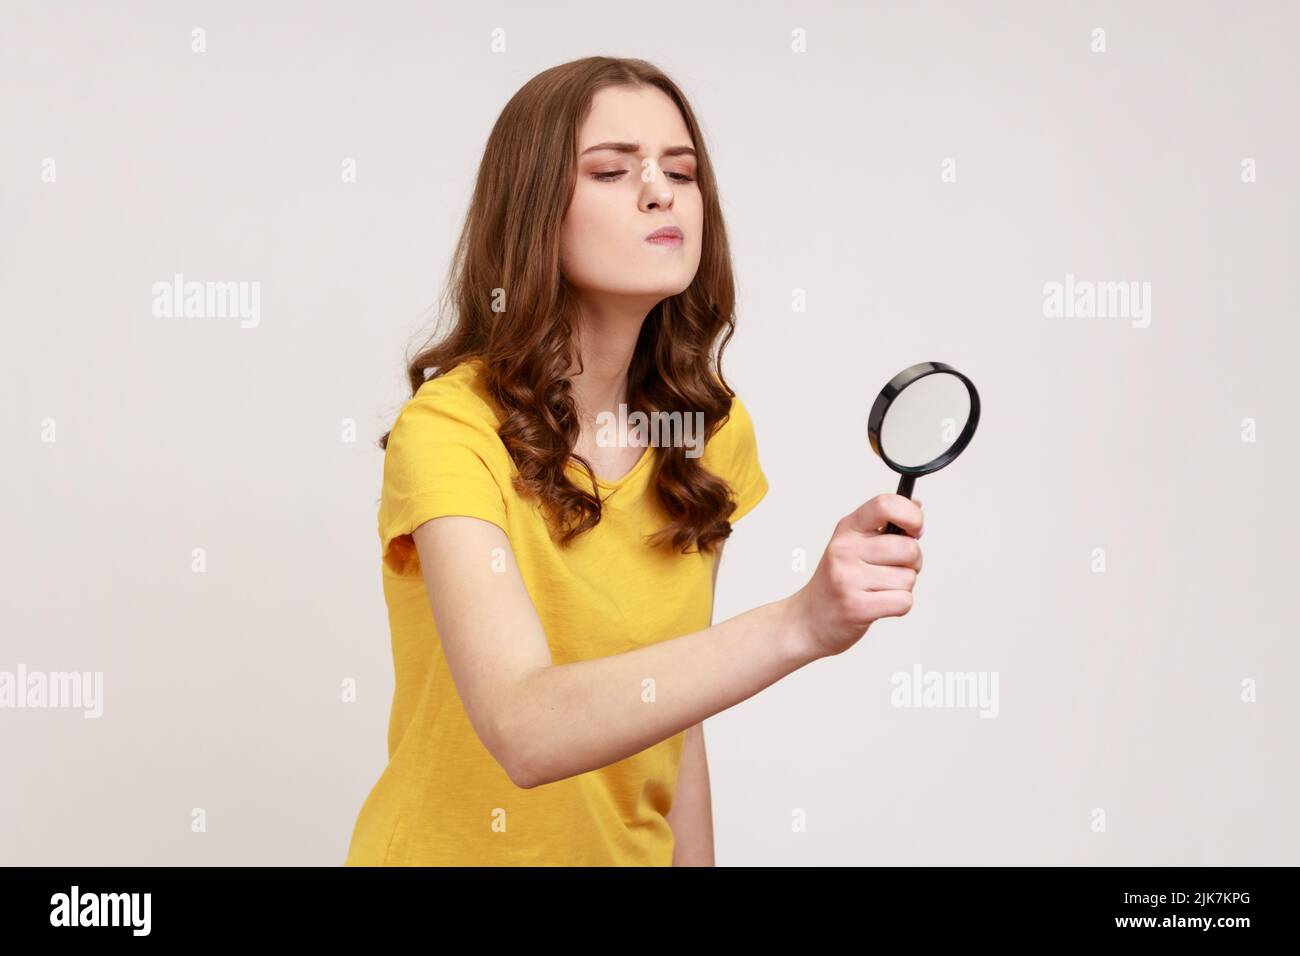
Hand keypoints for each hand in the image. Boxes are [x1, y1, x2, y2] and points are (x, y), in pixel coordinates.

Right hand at [786, 493, 924, 659]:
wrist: (809, 619)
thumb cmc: (838, 580)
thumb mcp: (853, 543)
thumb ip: (884, 524)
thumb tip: (916, 504)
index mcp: (848, 529)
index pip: (885, 505)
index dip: (911, 514)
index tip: (916, 528)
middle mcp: (845, 549)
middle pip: (909, 548)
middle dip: (913, 563)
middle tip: (894, 569)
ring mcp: (848, 578)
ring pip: (909, 578)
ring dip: (903, 587)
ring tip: (879, 589)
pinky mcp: (856, 606)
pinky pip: (903, 601)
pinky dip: (899, 606)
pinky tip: (879, 604)